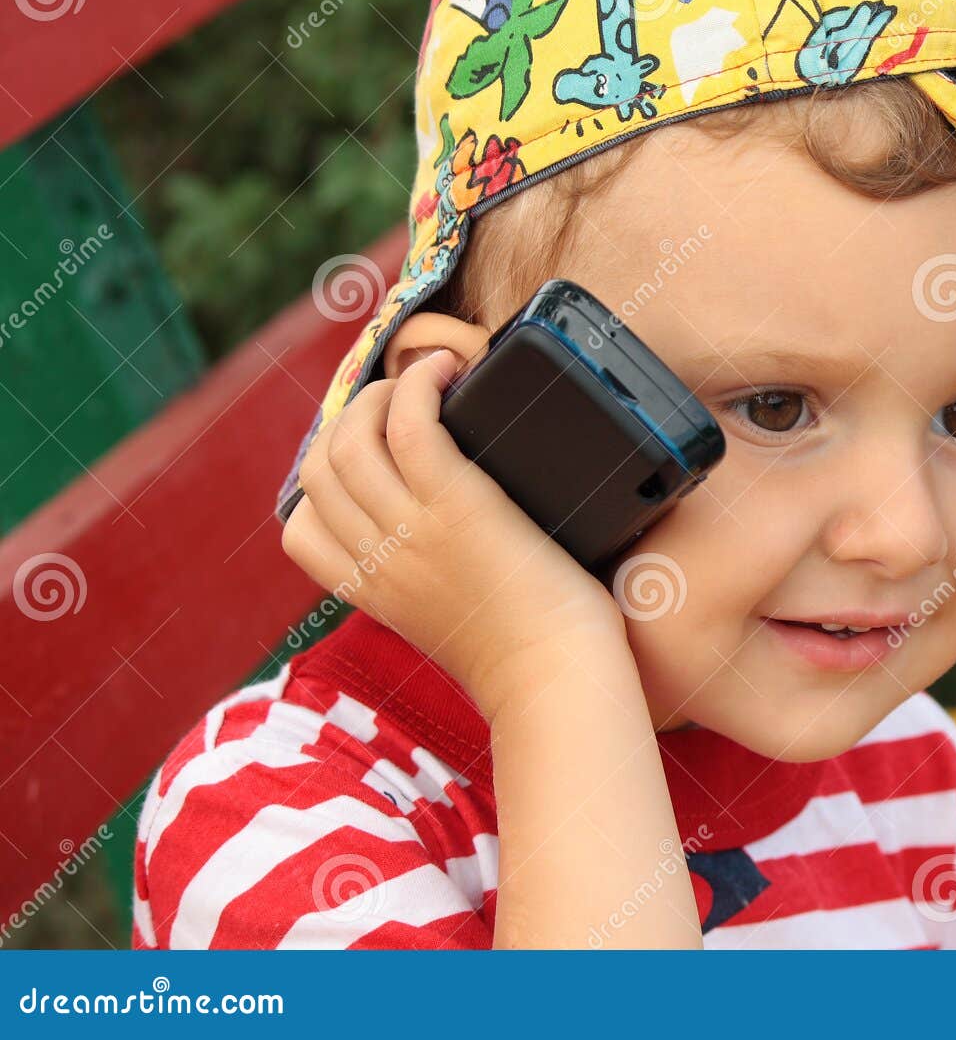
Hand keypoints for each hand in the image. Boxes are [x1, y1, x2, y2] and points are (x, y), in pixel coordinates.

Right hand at [283, 350, 628, 718]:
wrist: (559, 680)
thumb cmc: (532, 655)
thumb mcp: (453, 623)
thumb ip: (430, 584)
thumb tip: (446, 542)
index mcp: (371, 594)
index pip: (301, 529)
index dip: (325, 482)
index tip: (367, 458)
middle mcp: (377, 561)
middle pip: (319, 469)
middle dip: (350, 418)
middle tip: (402, 401)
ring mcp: (410, 532)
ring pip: (351, 438)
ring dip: (383, 390)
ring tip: (428, 378)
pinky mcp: (457, 507)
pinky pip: (410, 423)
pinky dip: (422, 384)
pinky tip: (452, 370)